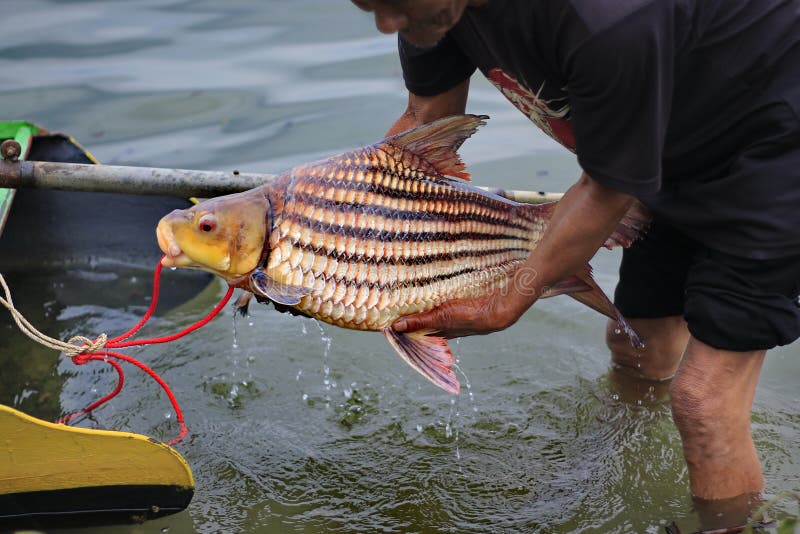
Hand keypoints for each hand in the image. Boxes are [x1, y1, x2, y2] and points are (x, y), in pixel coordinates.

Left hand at [391, 285, 535, 338]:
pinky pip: (449, 301)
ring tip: (414, 291)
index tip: (390, 317)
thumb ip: (419, 321)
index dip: (406, 325)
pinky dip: (441, 297)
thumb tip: (395, 327)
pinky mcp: (467, 305)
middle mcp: (449, 326)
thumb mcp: (441, 317)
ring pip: (438, 311)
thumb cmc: (470, 317)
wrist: (500, 309)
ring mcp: (459, 316)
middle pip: (427, 320)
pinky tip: (438, 287)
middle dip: (415, 314)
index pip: (418, 331)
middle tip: (398, 302)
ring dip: (428, 303)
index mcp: (441, 332)